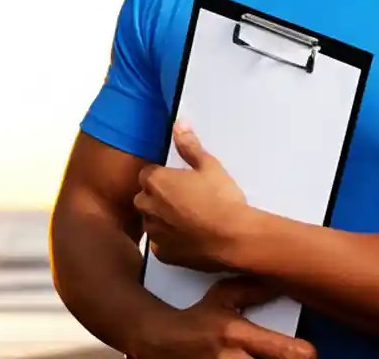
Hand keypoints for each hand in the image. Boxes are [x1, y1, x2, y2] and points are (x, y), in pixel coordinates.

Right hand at [131, 276, 314, 358]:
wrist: (157, 340)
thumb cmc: (195, 319)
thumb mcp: (220, 297)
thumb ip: (251, 290)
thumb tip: (281, 281)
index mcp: (237, 334)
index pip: (284, 351)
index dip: (303, 354)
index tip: (308, 352)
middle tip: (290, 358)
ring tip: (264, 358)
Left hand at [135, 120, 256, 272]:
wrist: (235, 238)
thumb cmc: (222, 200)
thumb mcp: (209, 166)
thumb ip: (189, 146)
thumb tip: (179, 125)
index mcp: (156, 182)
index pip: (147, 174)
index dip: (163, 177)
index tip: (178, 181)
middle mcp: (148, 207)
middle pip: (144, 197)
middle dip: (158, 197)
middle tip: (183, 199)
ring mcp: (154, 232)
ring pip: (150, 221)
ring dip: (161, 218)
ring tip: (187, 219)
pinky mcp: (163, 254)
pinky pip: (159, 244)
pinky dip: (169, 240)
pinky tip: (187, 236)